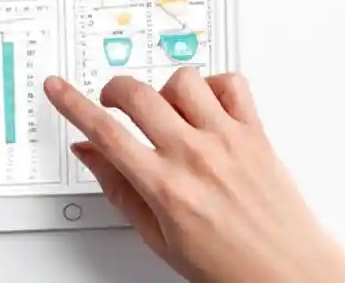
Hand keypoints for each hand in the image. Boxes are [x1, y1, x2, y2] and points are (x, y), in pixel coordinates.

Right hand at [44, 69, 344, 282]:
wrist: (286, 272)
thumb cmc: (228, 265)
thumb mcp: (158, 237)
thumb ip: (120, 189)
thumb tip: (89, 154)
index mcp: (165, 187)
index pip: (105, 132)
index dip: (72, 104)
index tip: (58, 87)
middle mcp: (195, 156)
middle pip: (137, 95)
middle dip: (114, 89)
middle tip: (111, 99)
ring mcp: (228, 139)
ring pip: (182, 80)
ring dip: (164, 89)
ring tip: (166, 110)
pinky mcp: (256, 131)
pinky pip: (231, 83)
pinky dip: (213, 85)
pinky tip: (206, 105)